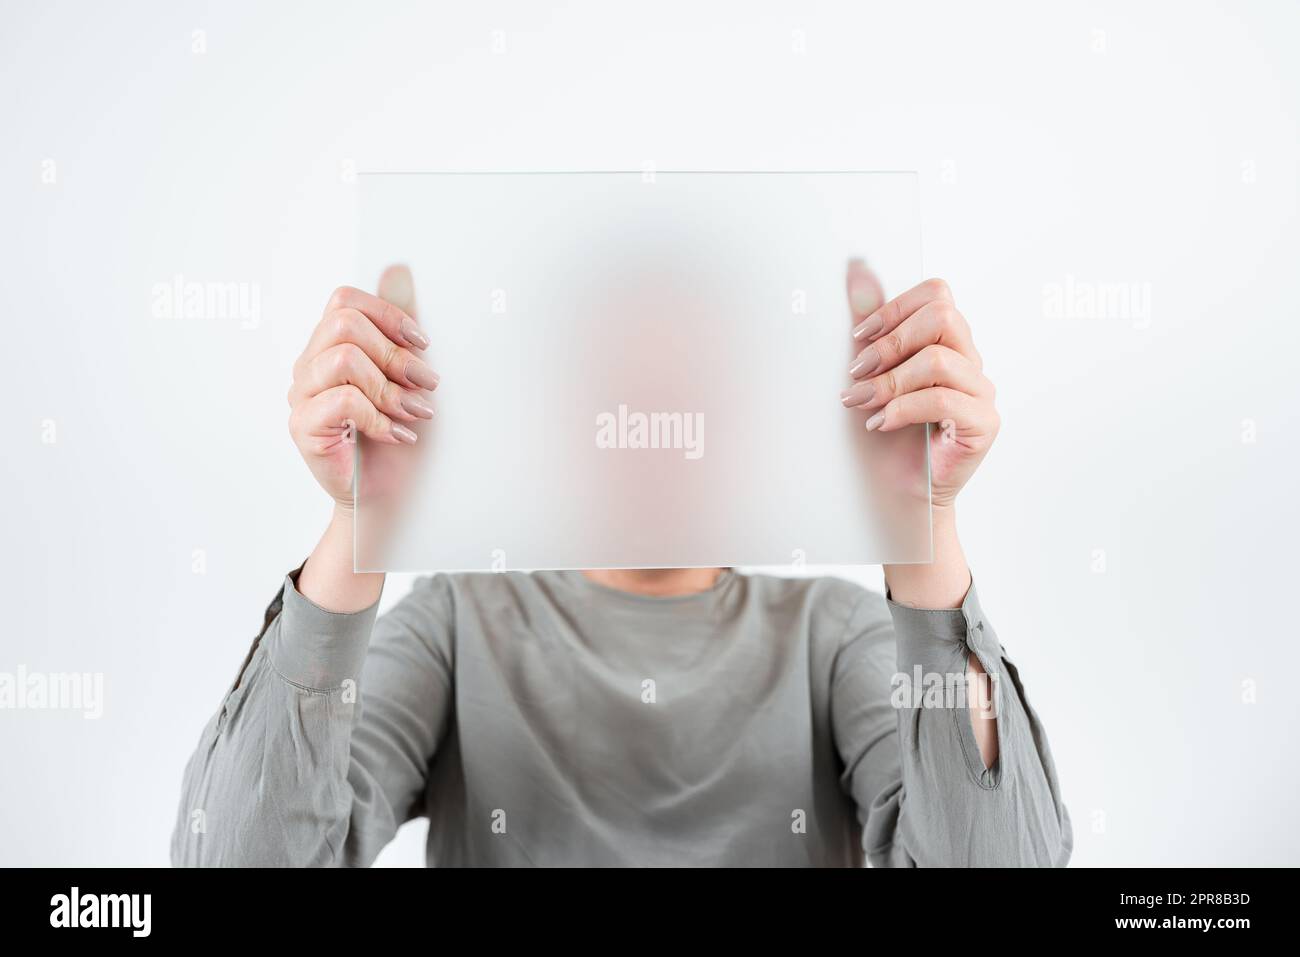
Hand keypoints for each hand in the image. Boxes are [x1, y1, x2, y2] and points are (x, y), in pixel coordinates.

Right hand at [287, 265, 437, 509]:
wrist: (391, 496)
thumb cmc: (400, 435)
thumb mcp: (408, 376)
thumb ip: (399, 329)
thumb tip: (398, 267)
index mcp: (330, 348)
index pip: (344, 302)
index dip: (387, 314)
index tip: (423, 344)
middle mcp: (310, 367)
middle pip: (343, 324)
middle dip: (394, 353)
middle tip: (426, 384)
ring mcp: (301, 397)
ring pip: (344, 358)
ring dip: (390, 387)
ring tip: (414, 413)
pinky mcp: (303, 428)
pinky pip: (342, 401)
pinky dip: (380, 417)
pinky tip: (398, 434)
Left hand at [840, 264, 998, 509]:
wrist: (893, 492)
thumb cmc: (883, 433)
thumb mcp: (870, 373)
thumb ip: (869, 324)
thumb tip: (856, 268)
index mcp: (946, 342)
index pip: (937, 295)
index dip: (894, 308)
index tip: (857, 337)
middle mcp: (969, 361)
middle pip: (943, 317)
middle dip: (890, 343)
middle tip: (857, 373)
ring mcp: (981, 392)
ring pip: (939, 359)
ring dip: (889, 382)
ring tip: (861, 403)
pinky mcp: (984, 424)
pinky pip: (945, 400)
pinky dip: (904, 409)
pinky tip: (880, 423)